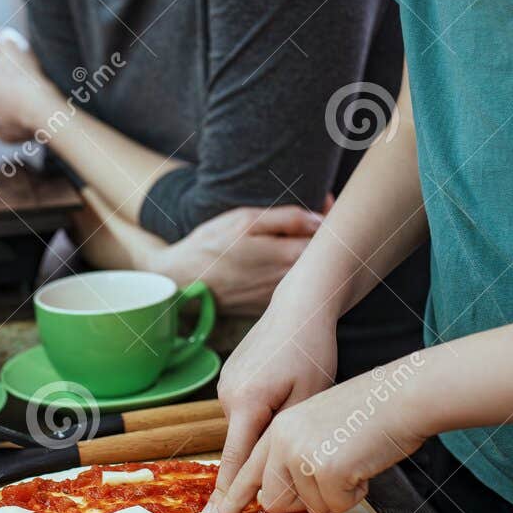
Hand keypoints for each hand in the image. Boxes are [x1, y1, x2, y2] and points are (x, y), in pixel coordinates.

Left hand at [0, 30, 58, 141]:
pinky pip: (7, 125)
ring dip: (7, 103)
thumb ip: (4, 41)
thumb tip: (2, 38)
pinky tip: (28, 113)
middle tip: (19, 81)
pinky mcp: (0, 136)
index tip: (9, 64)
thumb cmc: (24, 77)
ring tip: (26, 98)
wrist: (38, 108)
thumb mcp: (13, 49)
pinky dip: (16, 120)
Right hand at [165, 205, 323, 316]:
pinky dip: (294, 271)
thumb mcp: (246, 220)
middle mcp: (290, 283)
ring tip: (289, 236)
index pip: (330, 239)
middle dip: (323, 235)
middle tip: (312, 215)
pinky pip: (293, 287)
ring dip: (308, 253)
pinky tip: (275, 259)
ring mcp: (281, 299)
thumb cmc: (211, 246)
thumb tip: (321, 218)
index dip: (331, 219)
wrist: (181, 283)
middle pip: (323, 258)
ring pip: (309, 273)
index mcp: (289, 257)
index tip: (325, 203)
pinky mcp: (269, 308)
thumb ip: (288, 218)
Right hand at [203, 293, 337, 512]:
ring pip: (243, 429)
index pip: (235, 461)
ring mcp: (225, 384)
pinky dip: (257, 420)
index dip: (227, 495)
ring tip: (288, 434)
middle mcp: (227, 394)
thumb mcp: (309, 398)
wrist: (300, 307)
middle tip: (262, 494)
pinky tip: (280, 409)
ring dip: (259, 439)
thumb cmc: (312, 351)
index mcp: (246, 402)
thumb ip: (287, 437)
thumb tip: (274, 471)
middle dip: (251, 470)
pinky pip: (243, 411)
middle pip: (239, 447)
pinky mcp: (231, 377)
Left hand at [213, 360, 431, 512]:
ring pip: (309, 507)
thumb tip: (279, 497)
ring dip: (335, 495)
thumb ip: (293, 454)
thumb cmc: (369, 413)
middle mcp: (282, 439)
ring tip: (352, 461)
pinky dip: (355, 494)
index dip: (231, 500)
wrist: (400, 397)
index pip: (246, 470)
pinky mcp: (324, 468)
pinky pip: (336, 506)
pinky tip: (363, 465)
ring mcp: (301, 453)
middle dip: (305, 500)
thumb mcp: (318, 426)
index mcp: (278, 428)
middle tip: (333, 474)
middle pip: (274, 501)